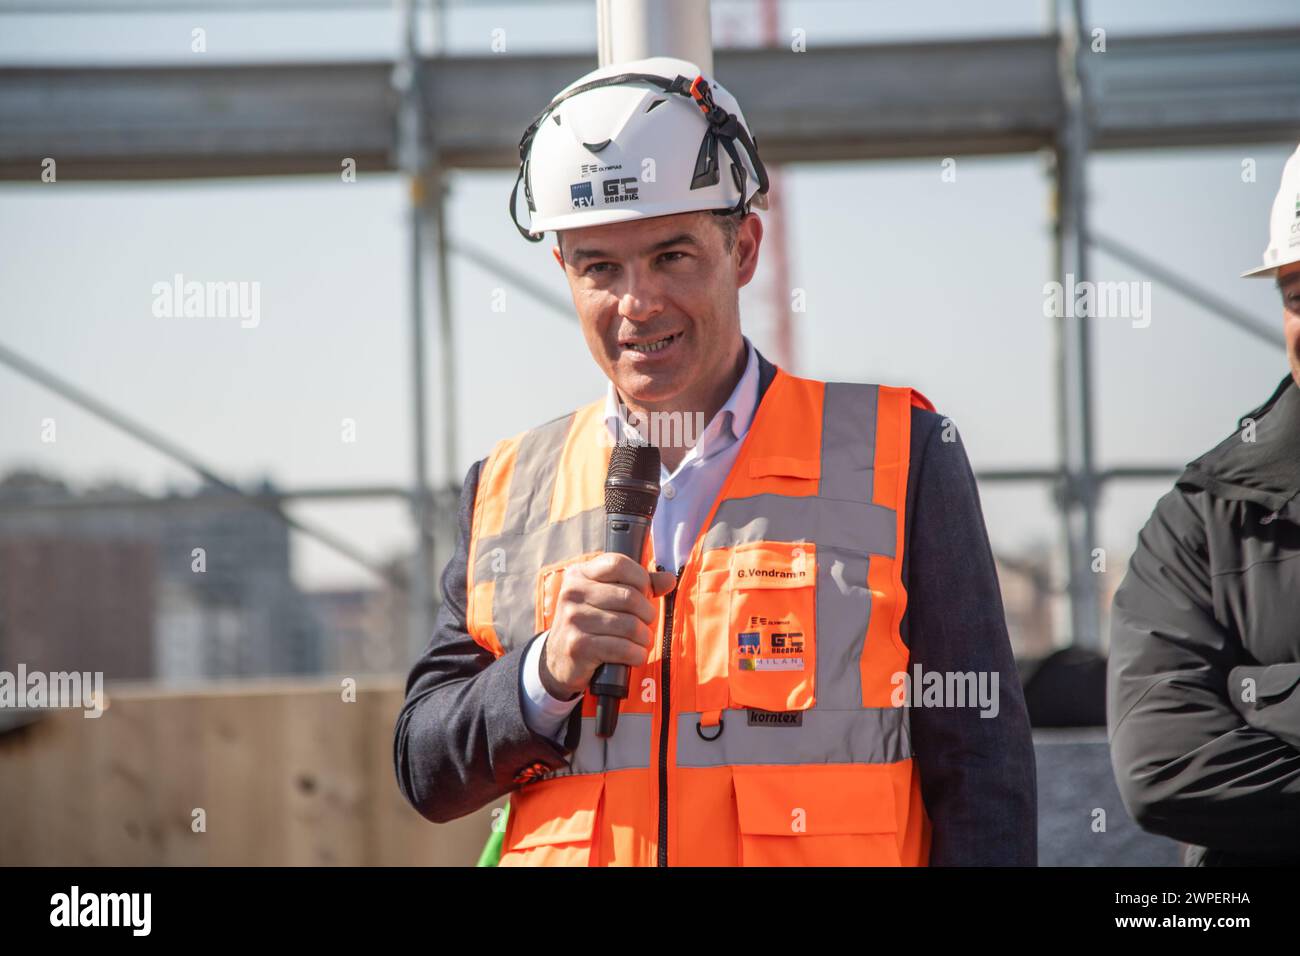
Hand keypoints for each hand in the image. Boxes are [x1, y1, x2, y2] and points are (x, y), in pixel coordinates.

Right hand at [540, 553, 676, 700]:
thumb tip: (669, 579)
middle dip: (647, 613)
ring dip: (644, 637)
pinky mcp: (578, 646)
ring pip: (630, 625)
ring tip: (641, 641)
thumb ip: (638, 586)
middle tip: (646, 623)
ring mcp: (573, 619)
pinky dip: (636, 654)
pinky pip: (623, 648)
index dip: (641, 578)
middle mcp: (573, 593)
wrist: (559, 661)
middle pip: (629, 596)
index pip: (618, 564)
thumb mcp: (607, 598)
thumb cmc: (591, 624)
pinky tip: (634, 655)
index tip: (645, 593)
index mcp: (580, 574)